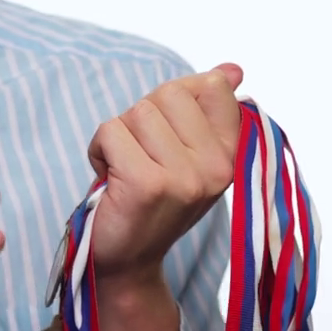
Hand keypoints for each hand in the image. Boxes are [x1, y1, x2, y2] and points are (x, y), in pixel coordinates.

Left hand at [86, 64, 243, 283]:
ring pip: (137, 113)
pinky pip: (111, 131)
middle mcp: (217, 168)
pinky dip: (99, 151)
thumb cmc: (151, 200)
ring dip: (118, 137)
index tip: (167, 137)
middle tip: (142, 159)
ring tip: (125, 170)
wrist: (126, 261)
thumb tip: (232, 68)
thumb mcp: (188, 152)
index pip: (212, 87)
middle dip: (142, 119)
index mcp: (232, 156)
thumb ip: (207, 108)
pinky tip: (110, 180)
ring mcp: (185, 178)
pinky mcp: (148, 184)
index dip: (175, 100)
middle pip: (168, 94)